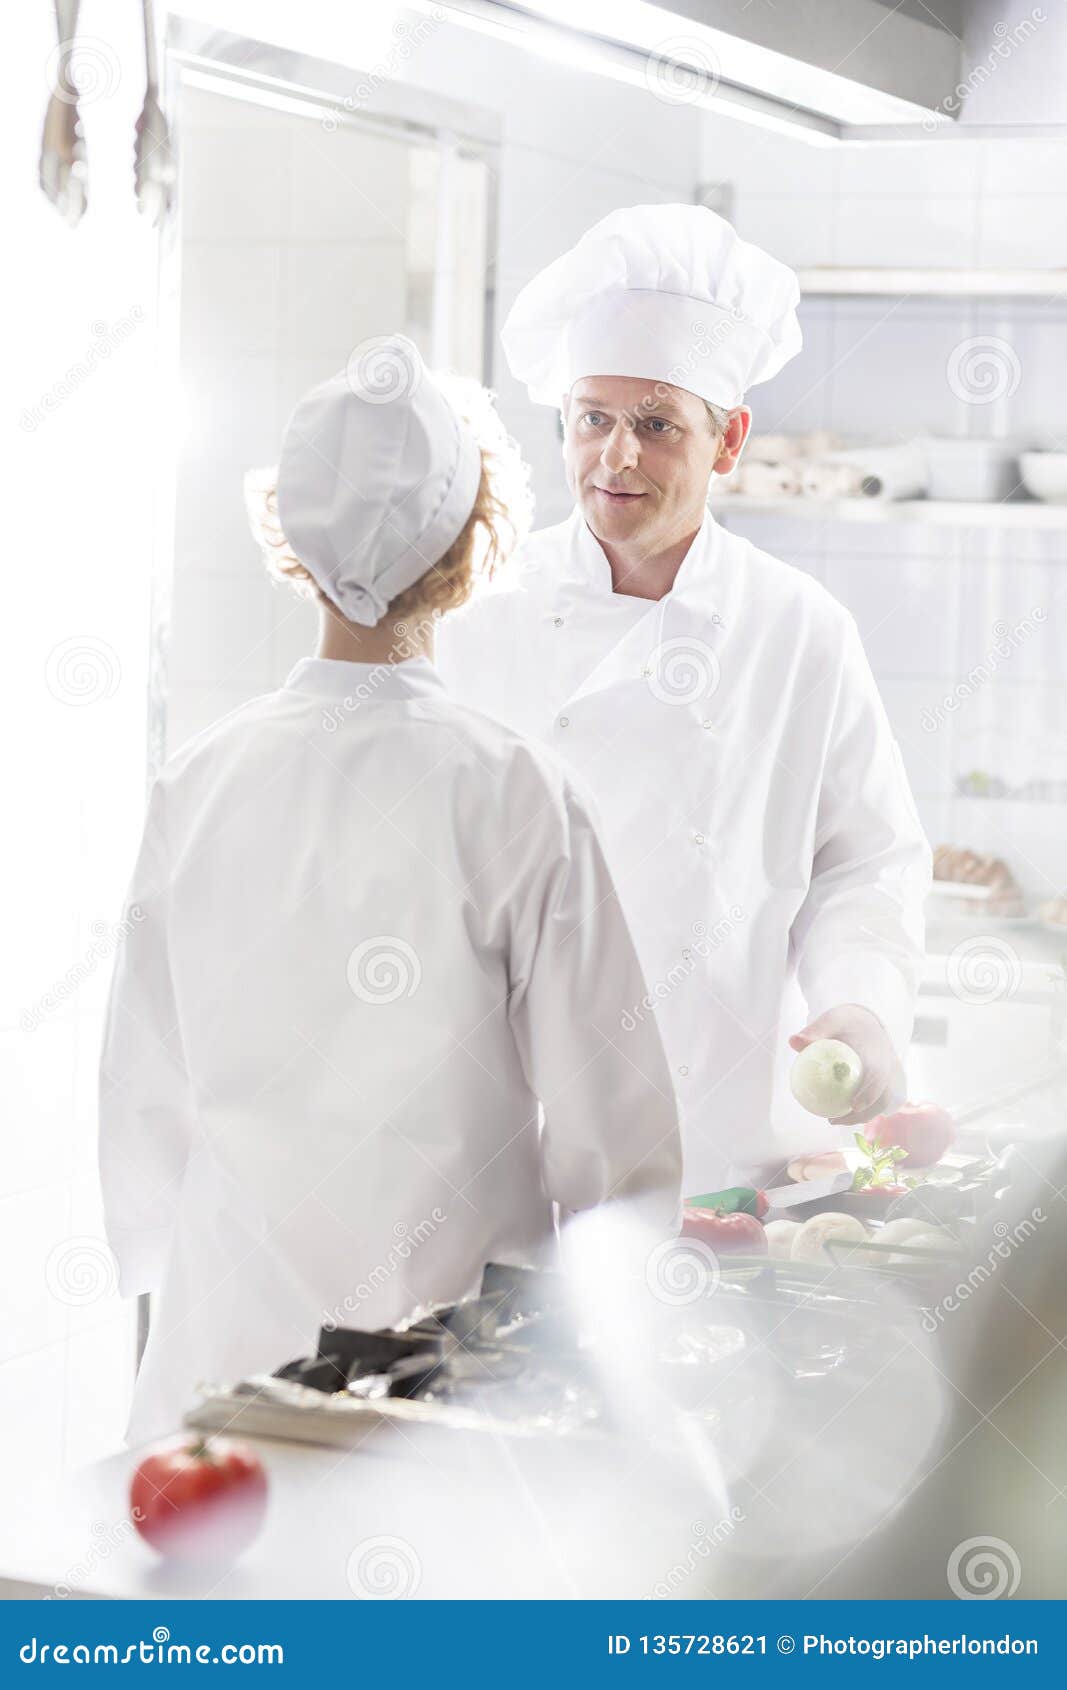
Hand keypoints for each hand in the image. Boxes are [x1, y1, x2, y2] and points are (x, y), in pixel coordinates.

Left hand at [789, 1004, 901, 1125]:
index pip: (878, 1076)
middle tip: (833, 1120)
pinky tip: (838, 1114)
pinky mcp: (882, 1086)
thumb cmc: (847, 1023)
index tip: (853, 1105)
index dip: (869, 1093)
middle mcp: (888, 1069)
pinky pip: (874, 1103)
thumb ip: (816, 1030)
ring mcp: (887, 1079)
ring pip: (879, 1104)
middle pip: (882, 1098)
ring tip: (833, 1120)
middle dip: (862, 1113)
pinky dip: (859, 1113)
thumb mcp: (832, 1020)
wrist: (867, 1023)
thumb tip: (793, 1041)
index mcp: (878, 1053)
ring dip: (859, 1117)